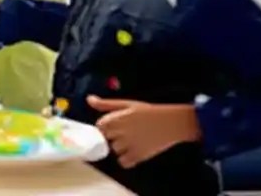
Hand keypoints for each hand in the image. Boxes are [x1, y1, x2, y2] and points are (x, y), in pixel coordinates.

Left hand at [87, 97, 201, 167]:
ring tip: (132, 141)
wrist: (171, 123)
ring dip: (120, 148)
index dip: (106, 127)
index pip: (100, 127)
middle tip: (125, 133)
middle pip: (106, 139)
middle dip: (113, 137)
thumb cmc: (149, 112)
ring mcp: (128, 144)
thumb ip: (106, 104)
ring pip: (115, 151)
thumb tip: (89, 99)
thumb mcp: (127, 104)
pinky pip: (124, 162)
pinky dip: (127, 159)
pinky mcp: (138, 155)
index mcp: (115, 119)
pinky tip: (134, 152)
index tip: (114, 126)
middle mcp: (119, 132)